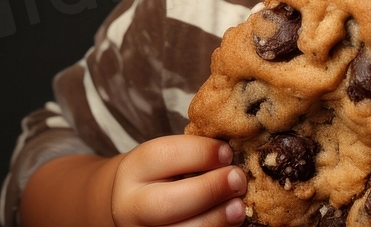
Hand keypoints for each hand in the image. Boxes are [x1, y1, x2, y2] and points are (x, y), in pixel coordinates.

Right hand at [110, 135, 246, 226]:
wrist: (137, 206)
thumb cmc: (166, 174)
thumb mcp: (171, 158)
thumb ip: (197, 154)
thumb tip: (237, 152)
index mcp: (134, 170)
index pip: (164, 156)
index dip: (201, 153)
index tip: (228, 152)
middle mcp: (131, 205)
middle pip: (168, 202)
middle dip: (210, 190)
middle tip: (238, 179)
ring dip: (216, 219)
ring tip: (239, 207)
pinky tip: (229, 222)